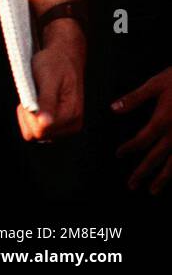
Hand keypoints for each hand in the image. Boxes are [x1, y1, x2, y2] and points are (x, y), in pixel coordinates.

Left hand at [18, 20, 84, 140]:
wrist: (64, 56)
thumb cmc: (55, 63)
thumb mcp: (48, 78)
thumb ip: (47, 101)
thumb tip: (45, 123)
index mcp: (72, 114)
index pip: (41, 130)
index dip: (29, 115)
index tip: (30, 95)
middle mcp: (72, 125)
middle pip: (38, 135)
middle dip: (28, 116)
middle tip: (32, 94)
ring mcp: (66, 126)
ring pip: (36, 134)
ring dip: (29, 117)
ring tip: (35, 97)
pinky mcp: (60, 124)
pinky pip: (38, 130)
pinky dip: (31, 117)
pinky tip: (35, 102)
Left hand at [114, 66, 171, 193]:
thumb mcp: (155, 84)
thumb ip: (135, 98)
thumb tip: (113, 109)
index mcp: (163, 121)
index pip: (142, 140)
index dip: (129, 148)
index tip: (118, 154)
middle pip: (156, 157)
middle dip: (142, 172)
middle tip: (131, 185)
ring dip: (163, 179)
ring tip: (152, 190)